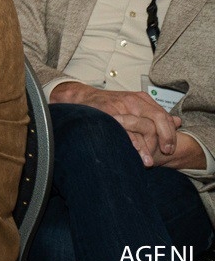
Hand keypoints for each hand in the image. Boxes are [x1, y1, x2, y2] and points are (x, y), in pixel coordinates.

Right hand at [51, 83, 178, 164]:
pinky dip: (131, 143)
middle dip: (165, 137)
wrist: (82, 98)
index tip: (170, 148)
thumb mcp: (134, 107)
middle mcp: (133, 100)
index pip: (164, 116)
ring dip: (147, 146)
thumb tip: (178, 122)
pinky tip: (133, 153)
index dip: (170, 133)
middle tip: (166, 152)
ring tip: (148, 161)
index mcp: (141, 99)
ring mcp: (120, 106)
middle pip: (158, 118)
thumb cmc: (109, 106)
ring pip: (142, 125)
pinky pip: (124, 129)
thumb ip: (154, 114)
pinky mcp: (108, 113)